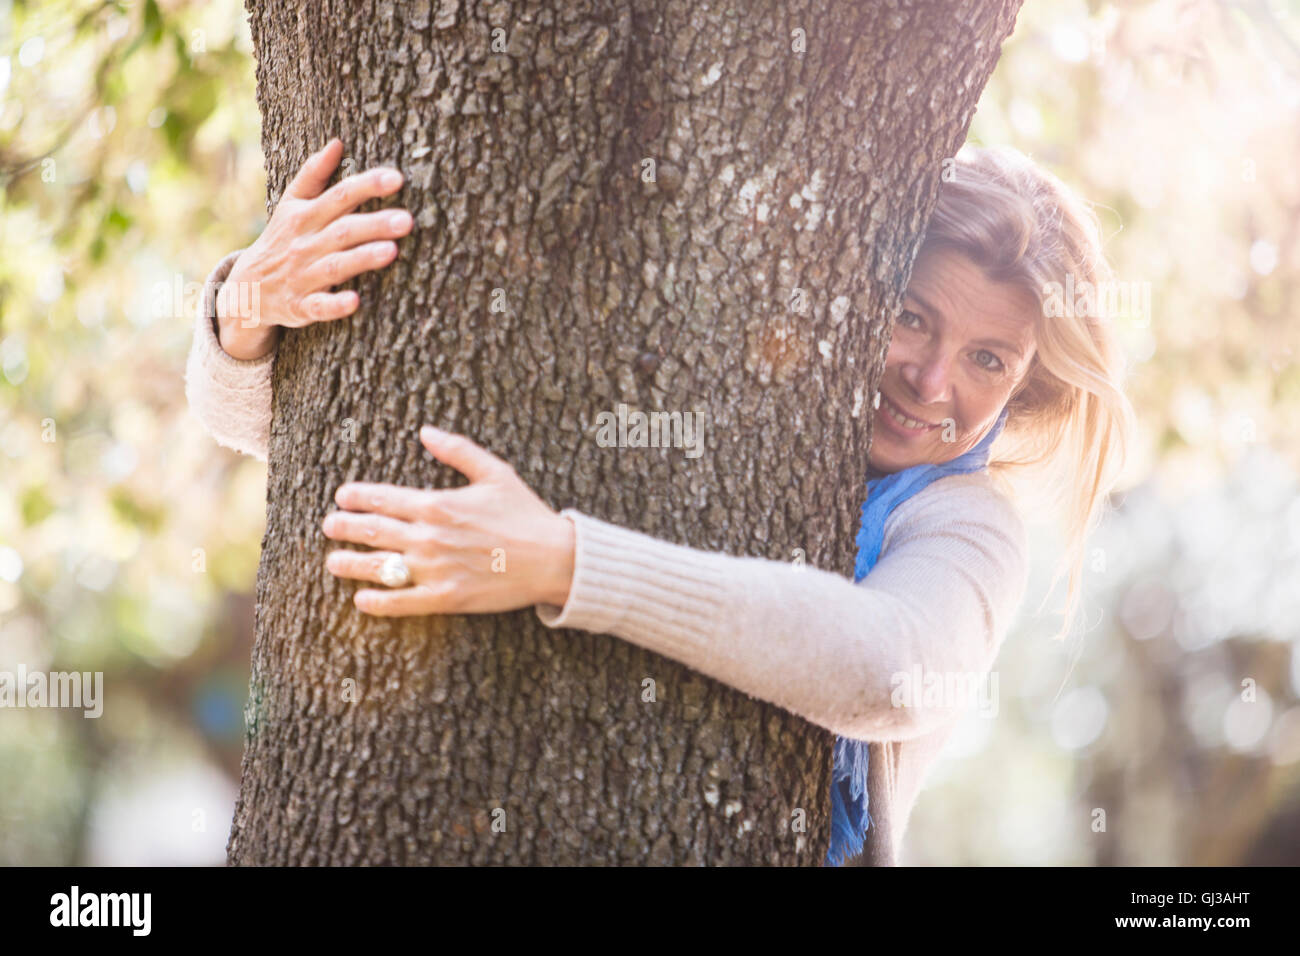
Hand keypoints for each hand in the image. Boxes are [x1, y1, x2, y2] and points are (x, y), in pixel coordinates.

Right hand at [216, 138, 412, 359]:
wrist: (246, 288)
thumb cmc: (281, 239)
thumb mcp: (290, 205)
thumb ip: (313, 175)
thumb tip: (337, 141)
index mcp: (305, 216)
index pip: (339, 196)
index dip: (367, 186)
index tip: (397, 178)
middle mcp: (305, 243)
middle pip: (343, 230)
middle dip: (374, 224)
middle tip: (407, 220)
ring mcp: (303, 275)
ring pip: (335, 266)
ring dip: (362, 259)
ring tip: (392, 252)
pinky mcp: (301, 306)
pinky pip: (318, 306)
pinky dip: (335, 305)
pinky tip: (355, 301)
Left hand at [322, 426, 576, 615]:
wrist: (554, 559)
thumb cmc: (526, 514)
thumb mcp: (495, 472)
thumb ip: (457, 450)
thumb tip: (425, 430)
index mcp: (437, 504)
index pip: (382, 499)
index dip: (356, 497)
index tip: (342, 497)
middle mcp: (429, 537)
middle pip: (371, 531)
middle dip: (343, 527)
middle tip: (329, 526)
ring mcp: (435, 570)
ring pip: (378, 567)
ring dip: (349, 564)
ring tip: (333, 562)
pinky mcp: (445, 598)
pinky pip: (400, 602)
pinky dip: (376, 602)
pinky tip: (361, 600)